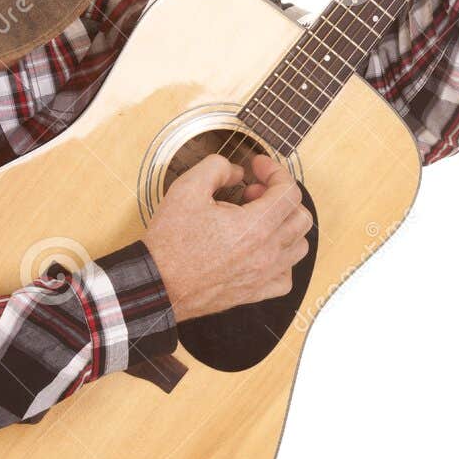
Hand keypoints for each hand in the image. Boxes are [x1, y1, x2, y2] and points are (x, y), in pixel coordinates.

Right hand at [144, 153, 311, 320]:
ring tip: (258, 219)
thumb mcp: (187, 188)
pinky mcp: (255, 292)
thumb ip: (217, 168)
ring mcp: (264, 276)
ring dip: (284, 225)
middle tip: (253, 192)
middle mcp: (267, 253)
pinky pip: (286, 276)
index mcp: (255, 227)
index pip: (289, 191)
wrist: (157, 284)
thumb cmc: (170, 242)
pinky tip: (261, 249)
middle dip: (280, 196)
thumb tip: (237, 172)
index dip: (274, 171)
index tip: (257, 166)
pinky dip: (281, 259)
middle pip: (301, 216)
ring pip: (299, 246)